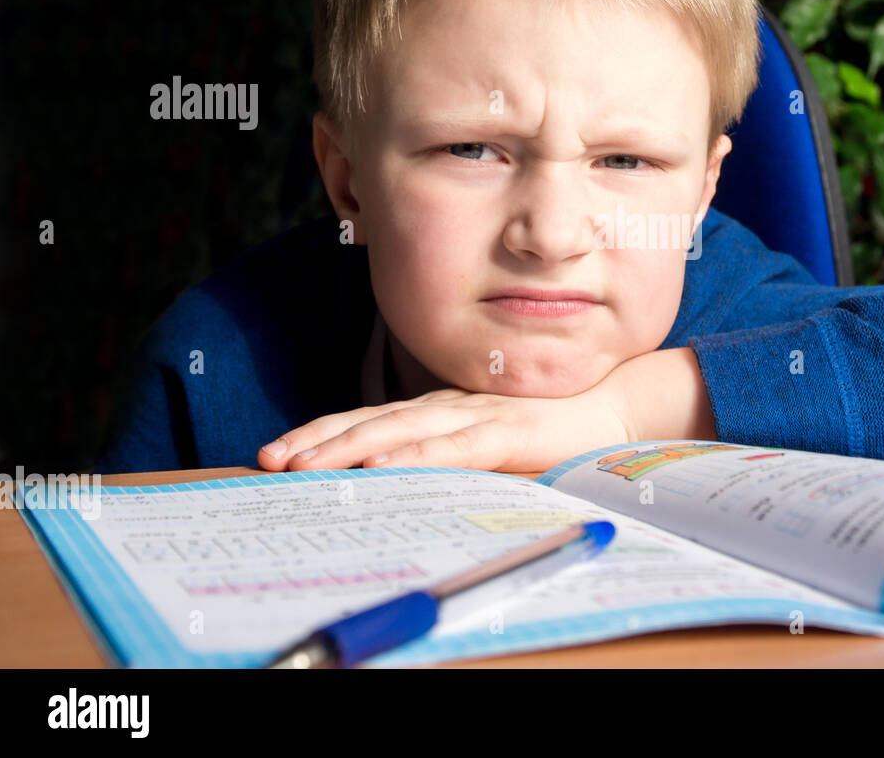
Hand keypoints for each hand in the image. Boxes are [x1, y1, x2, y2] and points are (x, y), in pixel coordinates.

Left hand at [257, 381, 637, 474]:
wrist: (614, 406)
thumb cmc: (551, 427)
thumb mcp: (488, 441)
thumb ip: (450, 451)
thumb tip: (399, 477)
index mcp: (441, 410)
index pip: (369, 418)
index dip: (322, 431)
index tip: (277, 450)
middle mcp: (449, 406)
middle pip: (371, 420)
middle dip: (316, 439)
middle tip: (269, 458)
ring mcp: (476, 415)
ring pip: (400, 430)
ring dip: (348, 446)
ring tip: (305, 463)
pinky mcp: (507, 432)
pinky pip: (452, 447)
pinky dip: (413, 455)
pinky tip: (381, 465)